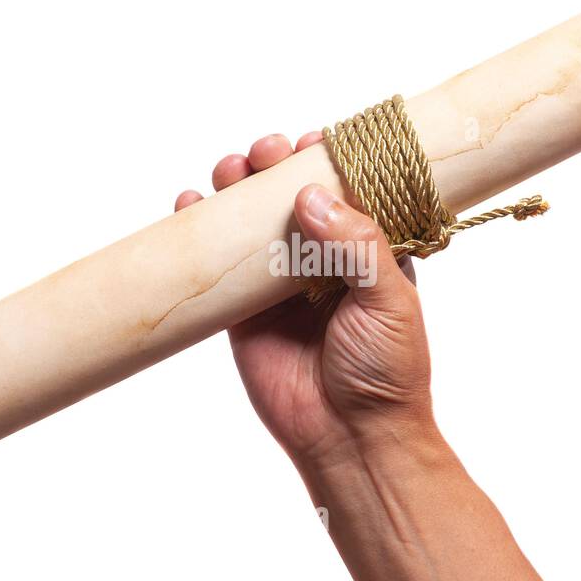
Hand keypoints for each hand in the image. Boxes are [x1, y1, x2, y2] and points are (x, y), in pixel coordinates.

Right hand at [174, 133, 434, 468]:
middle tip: (265, 153)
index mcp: (367, 251)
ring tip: (231, 169)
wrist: (352, 437)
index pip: (344, 190)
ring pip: (251, 221)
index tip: (311, 142)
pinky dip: (200, 229)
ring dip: (237, 186)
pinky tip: (192, 204)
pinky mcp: (242, 312)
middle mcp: (322, 260)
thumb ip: (356, 244)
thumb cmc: (387, 371)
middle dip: (274, 165)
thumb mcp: (388, 299)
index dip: (325, 160)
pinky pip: (217, 264)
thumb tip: (308, 195)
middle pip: (289, 195)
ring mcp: (278, 283)